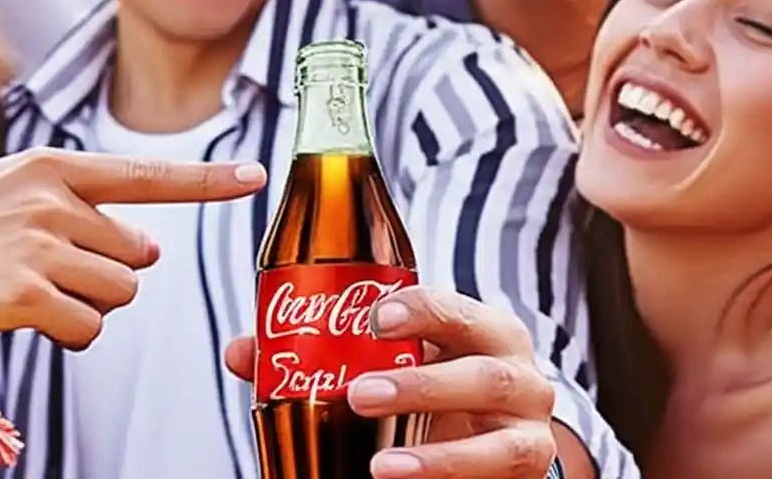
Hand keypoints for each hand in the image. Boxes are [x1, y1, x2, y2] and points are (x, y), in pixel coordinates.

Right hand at [0, 148, 265, 363]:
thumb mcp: (12, 196)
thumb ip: (84, 213)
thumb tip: (148, 252)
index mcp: (51, 166)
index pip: (146, 174)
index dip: (208, 179)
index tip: (256, 175)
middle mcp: (51, 198)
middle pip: (137, 257)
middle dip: (102, 273)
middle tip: (38, 268)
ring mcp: (38, 243)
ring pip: (120, 294)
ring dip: (86, 304)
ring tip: (27, 289)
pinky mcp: (24, 293)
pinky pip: (89, 327)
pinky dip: (68, 332)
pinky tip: (24, 315)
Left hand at [226, 286, 555, 478]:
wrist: (498, 436)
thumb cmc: (438, 384)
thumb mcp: (397, 360)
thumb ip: (327, 353)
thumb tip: (242, 353)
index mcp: (483, 328)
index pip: (454, 310)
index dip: (418, 311)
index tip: (374, 318)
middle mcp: (517, 373)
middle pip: (481, 375)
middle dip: (420, 386)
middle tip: (358, 394)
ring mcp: (529, 428)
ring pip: (500, 442)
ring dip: (439, 457)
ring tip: (380, 466)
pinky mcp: (529, 471)